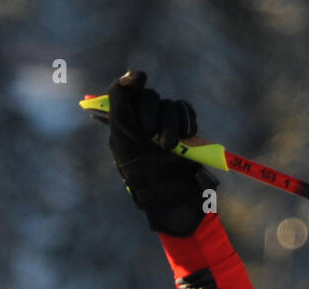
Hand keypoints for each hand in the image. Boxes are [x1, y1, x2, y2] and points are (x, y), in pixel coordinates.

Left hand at [107, 71, 215, 235]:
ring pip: (169, 104)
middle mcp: (140, 124)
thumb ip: (121, 102)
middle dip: (151, 113)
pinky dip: (187, 121)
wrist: (172, 195)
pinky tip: (186, 137)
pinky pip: (185, 110)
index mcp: (121, 126)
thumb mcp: (123, 137)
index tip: (138, 79)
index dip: (131, 84)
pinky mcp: (184, 130)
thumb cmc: (142, 172)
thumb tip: (132, 73)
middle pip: (148, 96)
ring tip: (169, 146)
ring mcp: (164, 126)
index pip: (124, 93)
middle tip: (149, 134)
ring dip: (170, 123)